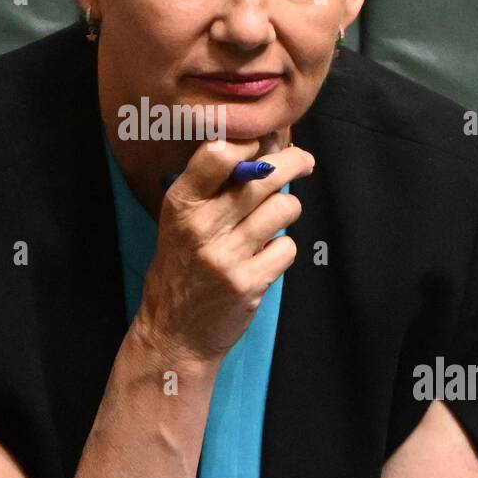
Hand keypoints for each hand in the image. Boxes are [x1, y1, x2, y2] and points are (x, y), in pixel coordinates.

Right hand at [134, 133, 314, 364]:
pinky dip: (283, 248)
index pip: (219, 153)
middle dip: (294, 162)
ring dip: (288, 208)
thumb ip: (211, 190)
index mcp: (180, 205)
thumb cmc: (180, 270)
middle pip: (264, 176)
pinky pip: (287, 247)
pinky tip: (266, 255)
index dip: (250, 143)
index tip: (264, 144)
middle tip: (304, 161)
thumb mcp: (178, 224)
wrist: (173, 334)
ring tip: (277, 216)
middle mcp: (201, 226)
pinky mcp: (248, 283)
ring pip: (284, 208)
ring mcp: (226, 256)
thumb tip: (262, 148)